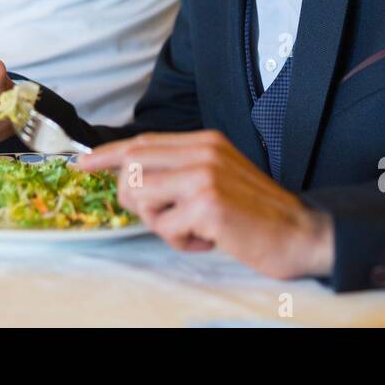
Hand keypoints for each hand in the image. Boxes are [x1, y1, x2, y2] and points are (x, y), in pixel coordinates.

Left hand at [79, 130, 333, 279]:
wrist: (301, 232)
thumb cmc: (256, 212)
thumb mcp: (219, 176)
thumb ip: (181, 170)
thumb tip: (133, 179)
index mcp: (204, 141)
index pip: (142, 142)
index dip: (107, 154)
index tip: (83, 163)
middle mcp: (202, 152)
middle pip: (131, 166)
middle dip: (131, 199)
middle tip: (163, 217)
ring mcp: (203, 176)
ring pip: (140, 197)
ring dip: (160, 223)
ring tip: (193, 228)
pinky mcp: (206, 204)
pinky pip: (165, 227)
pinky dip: (182, 242)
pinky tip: (210, 238)